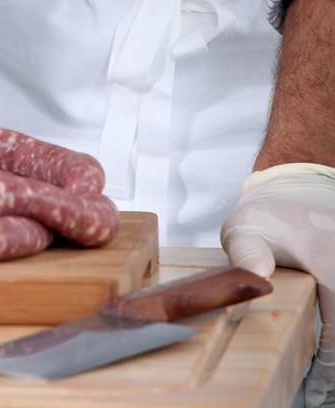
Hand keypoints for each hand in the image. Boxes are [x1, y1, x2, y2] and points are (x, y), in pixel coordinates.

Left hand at [221, 163, 334, 406]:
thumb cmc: (268, 213)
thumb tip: (257, 281)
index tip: (319, 390)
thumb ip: (248, 255)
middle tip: (323, 392)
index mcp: (329, 261)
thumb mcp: (246, 228)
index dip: (331, 361)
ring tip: (326, 380)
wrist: (296, 185)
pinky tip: (330, 353)